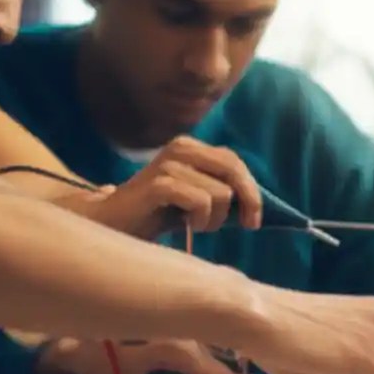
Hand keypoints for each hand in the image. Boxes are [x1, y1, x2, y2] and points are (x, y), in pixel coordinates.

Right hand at [63, 136, 263, 239]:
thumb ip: (224, 192)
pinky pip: (201, 201)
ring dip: (215, 219)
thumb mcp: (197, 199)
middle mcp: (180, 148)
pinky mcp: (158, 184)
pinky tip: (187, 226)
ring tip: (197, 226)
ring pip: (221, 193)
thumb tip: (259, 204)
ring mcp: (168, 164)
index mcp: (191, 147)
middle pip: (234, 171)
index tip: (254, 220)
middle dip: (248, 202)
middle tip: (245, 226)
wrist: (114, 224)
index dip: (252, 191)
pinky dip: (201, 219)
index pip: (235, 162)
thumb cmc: (160, 214)